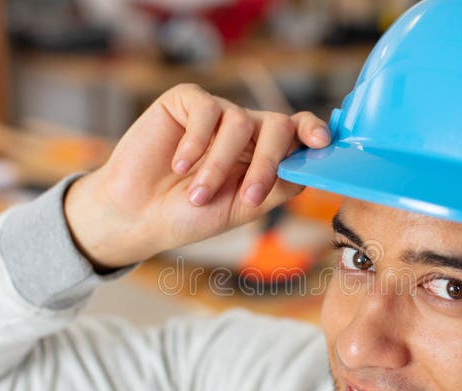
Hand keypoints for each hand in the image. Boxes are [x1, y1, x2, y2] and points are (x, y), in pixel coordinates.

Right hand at [64, 83, 330, 269]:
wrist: (138, 216)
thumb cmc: (189, 215)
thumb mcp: (242, 208)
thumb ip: (278, 187)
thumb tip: (312, 169)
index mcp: (263, 153)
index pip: (298, 131)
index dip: (313, 131)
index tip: (323, 141)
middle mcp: (245, 130)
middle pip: (277, 124)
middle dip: (269, 161)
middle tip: (250, 195)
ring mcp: (216, 114)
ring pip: (240, 122)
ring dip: (219, 165)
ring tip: (197, 194)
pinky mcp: (185, 102)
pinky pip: (206, 110)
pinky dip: (196, 143)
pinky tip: (180, 164)